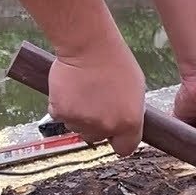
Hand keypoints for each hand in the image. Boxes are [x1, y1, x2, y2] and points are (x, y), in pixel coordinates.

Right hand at [47, 40, 146, 156]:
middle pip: (96, 138)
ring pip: (77, 128)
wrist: (87, 45)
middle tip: (95, 102)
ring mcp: (81, 122)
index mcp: (128, 123)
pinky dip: (62, 105)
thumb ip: (129, 113)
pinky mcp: (61, 113)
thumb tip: (122, 125)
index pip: (124, 149)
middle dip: (96, 125)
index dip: (118, 141)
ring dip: (78, 115)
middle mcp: (104, 127)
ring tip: (82, 91)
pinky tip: (70, 89)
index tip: (114, 134)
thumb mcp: (135, 89)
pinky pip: (60, 116)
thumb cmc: (114, 61)